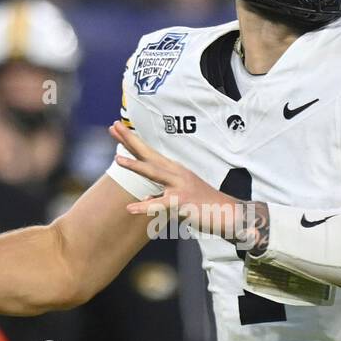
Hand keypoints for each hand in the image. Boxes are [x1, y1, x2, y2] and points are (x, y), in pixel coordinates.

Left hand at [109, 122, 242, 238]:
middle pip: (149, 154)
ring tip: (118, 159)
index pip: (149, 152)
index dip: (132, 140)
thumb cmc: (204, 205)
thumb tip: (148, 198)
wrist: (228, 213)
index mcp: (174, 170)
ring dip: (137, 166)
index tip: (116, 128)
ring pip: (155, 174)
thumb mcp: (180, 196)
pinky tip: (130, 209)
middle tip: (113, 126)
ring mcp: (180, 187)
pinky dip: (145, 207)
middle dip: (131, 140)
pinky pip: (161, 205)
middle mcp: (176, 173)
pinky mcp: (183, 202)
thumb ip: (162, 195)